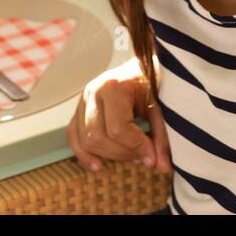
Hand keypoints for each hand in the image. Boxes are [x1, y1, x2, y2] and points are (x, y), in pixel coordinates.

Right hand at [66, 57, 171, 173]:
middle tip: (144, 157)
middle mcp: (92, 92)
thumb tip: (162, 167)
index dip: (136, 147)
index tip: (152, 156)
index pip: (117, 129)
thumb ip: (161, 136)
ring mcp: (82, 101)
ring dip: (109, 155)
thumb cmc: (152, 83)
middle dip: (122, 153)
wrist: (142, 68)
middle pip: (97, 137)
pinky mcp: (78, 111)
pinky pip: (73, 137)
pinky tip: (99, 165)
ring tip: (131, 155)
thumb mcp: (161, 107)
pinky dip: (84, 154)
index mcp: (113, 86)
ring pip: (85, 141)